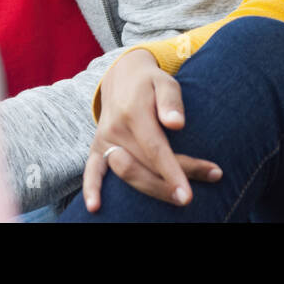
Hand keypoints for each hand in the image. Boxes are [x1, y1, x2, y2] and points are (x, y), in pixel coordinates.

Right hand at [81, 48, 222, 211]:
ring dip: (153, 190)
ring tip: (178, 199)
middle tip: (192, 197)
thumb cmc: (151, 83)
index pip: (155, 149)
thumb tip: (177, 124)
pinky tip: (94, 208)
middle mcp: (116, 128)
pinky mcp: (97, 148)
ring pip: (127, 173)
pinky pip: (91, 171)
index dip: (172, 172)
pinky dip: (91, 189)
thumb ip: (171, 101)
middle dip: (170, 183)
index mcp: (133, 113)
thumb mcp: (164, 82)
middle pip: (145, 165)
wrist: (123, 76)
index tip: (188, 194)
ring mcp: (104, 139)